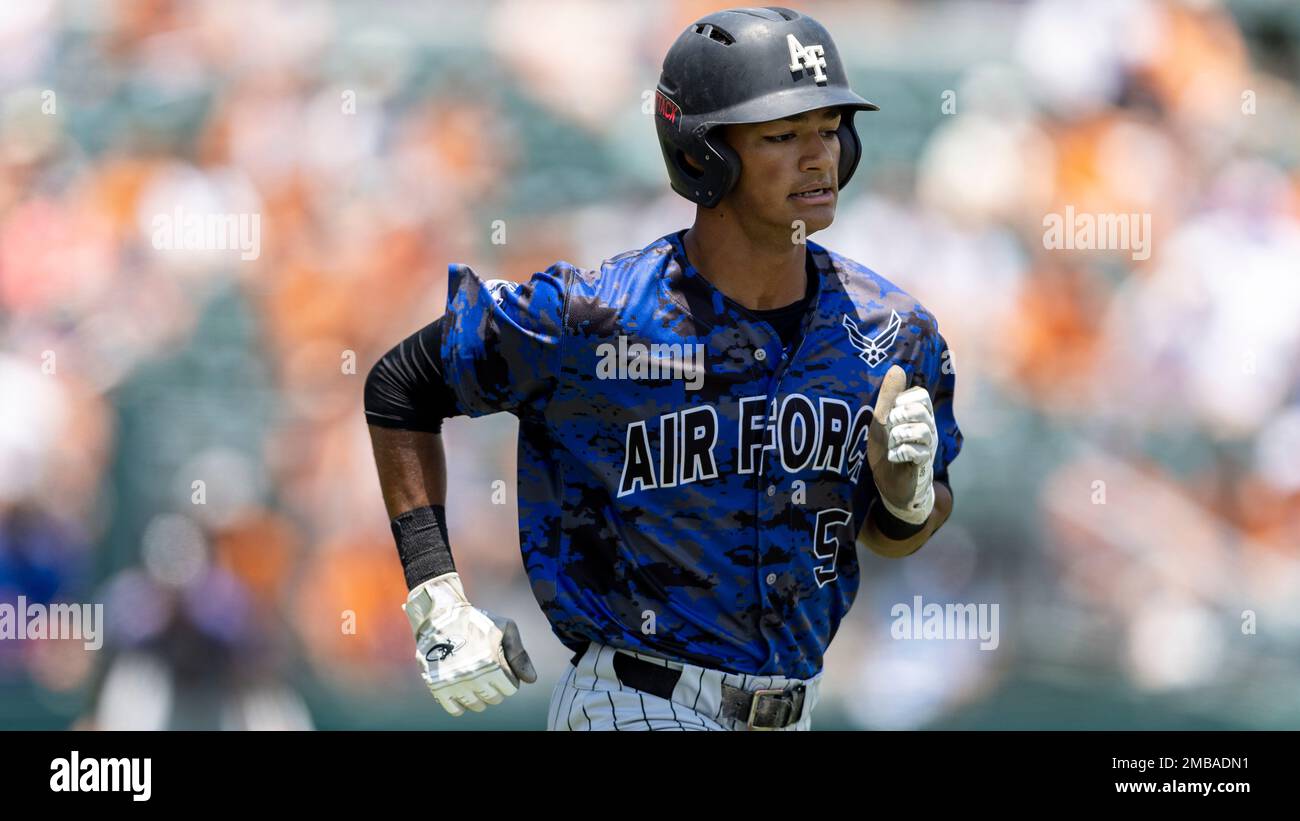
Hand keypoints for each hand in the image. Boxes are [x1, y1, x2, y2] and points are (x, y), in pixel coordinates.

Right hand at [402, 572, 536, 715]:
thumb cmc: (477, 621)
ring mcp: (454, 683)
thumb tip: (530, 680)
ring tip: (474, 676)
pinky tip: (461, 686)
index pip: (511, 688)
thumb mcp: (505, 629)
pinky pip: (456, 710)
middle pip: (495, 698)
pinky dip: (461, 702)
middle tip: (486, 669)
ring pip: (478, 706)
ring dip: (479, 694)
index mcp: (491, 662)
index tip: (500, 665)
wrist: (438, 617)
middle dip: (495, 685)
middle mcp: (472, 676)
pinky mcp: (438, 688)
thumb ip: (520, 655)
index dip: (508, 676)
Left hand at [867, 365, 937, 524]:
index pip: (920, 395)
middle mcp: (928, 428)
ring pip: (922, 430)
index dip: (902, 399)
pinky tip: (894, 456)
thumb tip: (898, 368)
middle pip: (921, 410)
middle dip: (898, 416)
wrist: (889, 484)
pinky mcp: (923, 464)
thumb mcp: (882, 420)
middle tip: (889, 428)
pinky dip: (900, 452)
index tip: (890, 411)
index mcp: (919, 415)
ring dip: (899, 435)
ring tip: (891, 443)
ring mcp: (928, 447)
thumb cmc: (887, 449)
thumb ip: (888, 397)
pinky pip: (918, 452)